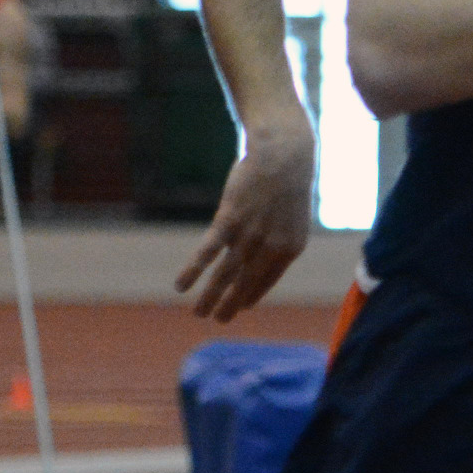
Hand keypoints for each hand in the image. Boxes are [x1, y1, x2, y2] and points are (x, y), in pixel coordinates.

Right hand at [175, 121, 314, 321]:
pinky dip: (193, 271)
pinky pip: (208, 252)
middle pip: (246, 282)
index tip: (241, 307)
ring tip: (198, 314)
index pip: (268, 280)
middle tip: (218, 320)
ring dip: (210, 297)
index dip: (253, 294)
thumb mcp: (289, 210)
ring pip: (226, 274)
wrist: (283, 152)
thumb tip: (263, 245)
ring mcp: (250, 235)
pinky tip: (181, 286)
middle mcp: (271, 247)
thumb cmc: (287, 177)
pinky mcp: (230, 221)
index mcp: (291, 247)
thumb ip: (276, 232)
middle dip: (229, 304)